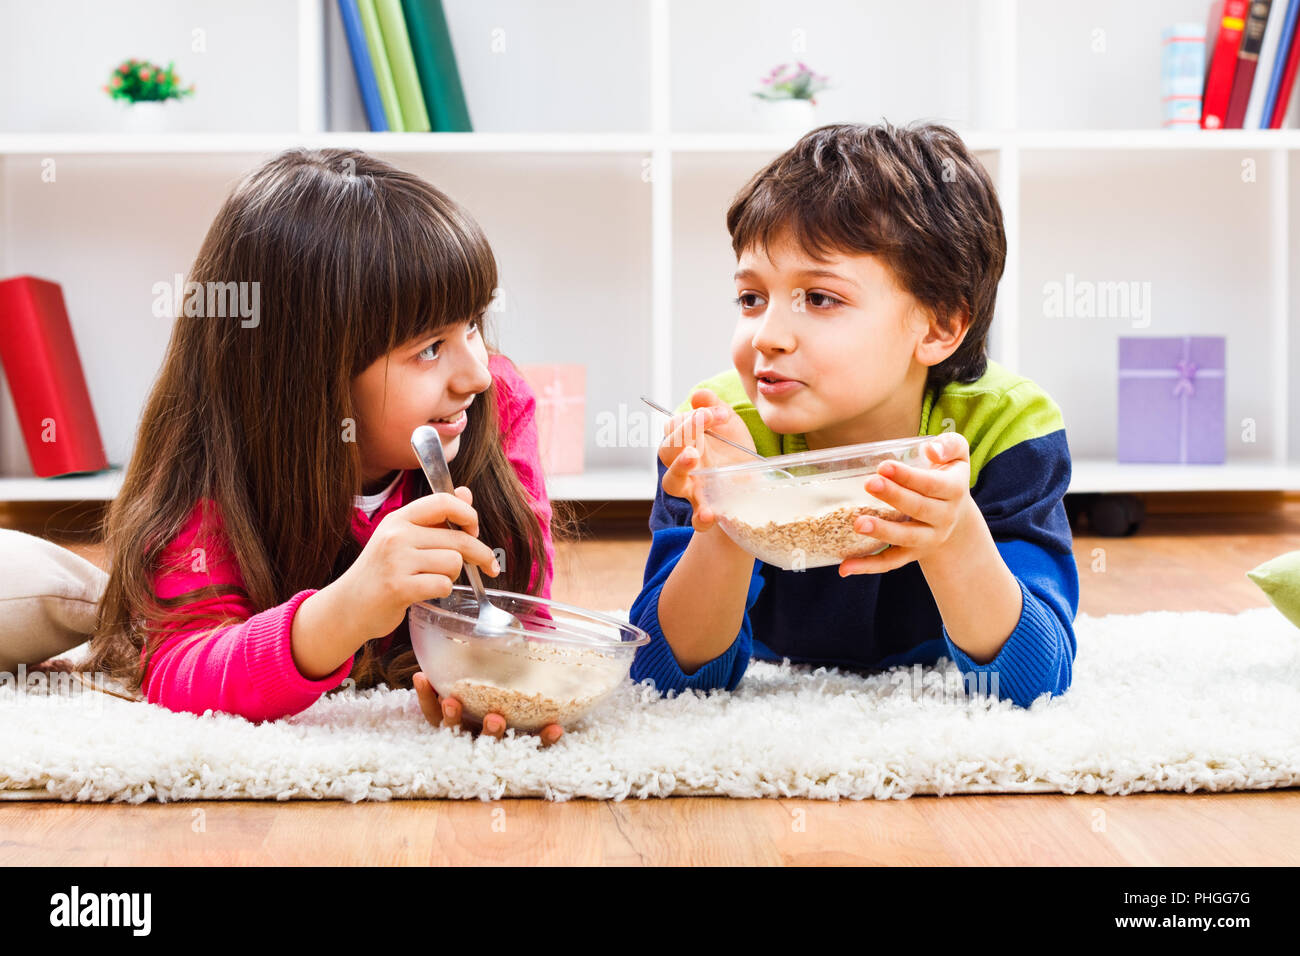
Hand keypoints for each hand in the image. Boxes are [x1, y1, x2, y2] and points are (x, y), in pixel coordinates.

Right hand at [327, 486, 501, 642]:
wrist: (348, 606)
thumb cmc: (381, 571)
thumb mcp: (402, 537)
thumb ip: (435, 517)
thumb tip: (466, 493)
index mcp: (399, 518)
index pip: (443, 501)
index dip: (468, 514)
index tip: (475, 531)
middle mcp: (397, 535)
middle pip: (458, 539)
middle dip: (479, 554)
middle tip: (488, 565)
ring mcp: (396, 561)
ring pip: (454, 562)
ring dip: (453, 575)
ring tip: (433, 579)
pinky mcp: (399, 588)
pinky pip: (443, 584)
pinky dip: (442, 590)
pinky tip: (426, 592)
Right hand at [412, 671, 564, 745]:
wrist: (537, 708)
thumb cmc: (502, 685)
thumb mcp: (484, 673)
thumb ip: (474, 656)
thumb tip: (471, 613)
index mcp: (461, 717)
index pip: (434, 712)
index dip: (426, 696)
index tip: (422, 677)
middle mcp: (477, 732)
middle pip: (459, 731)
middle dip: (453, 718)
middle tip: (453, 702)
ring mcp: (502, 742)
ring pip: (494, 743)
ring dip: (492, 732)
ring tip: (496, 719)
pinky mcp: (529, 745)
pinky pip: (537, 744)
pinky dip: (545, 737)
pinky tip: (556, 727)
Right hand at [659, 389, 756, 532]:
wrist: (752, 481)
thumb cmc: (733, 448)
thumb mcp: (729, 423)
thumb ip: (714, 406)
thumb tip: (699, 394)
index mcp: (686, 441)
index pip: (674, 426)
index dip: (690, 418)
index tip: (717, 414)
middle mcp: (683, 464)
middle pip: (666, 451)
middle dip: (679, 437)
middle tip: (698, 425)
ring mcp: (693, 487)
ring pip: (672, 482)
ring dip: (679, 469)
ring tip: (692, 458)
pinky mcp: (707, 508)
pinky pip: (696, 518)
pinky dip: (700, 518)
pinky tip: (708, 514)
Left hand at [838, 433, 975, 575]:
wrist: (957, 517)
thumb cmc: (947, 478)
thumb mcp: (958, 457)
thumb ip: (950, 445)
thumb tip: (931, 449)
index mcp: (953, 491)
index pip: (932, 484)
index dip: (908, 476)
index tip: (884, 466)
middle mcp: (943, 518)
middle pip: (918, 509)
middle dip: (894, 496)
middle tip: (869, 483)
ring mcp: (927, 538)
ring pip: (906, 538)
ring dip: (882, 532)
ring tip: (858, 523)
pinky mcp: (911, 554)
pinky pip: (890, 562)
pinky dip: (868, 566)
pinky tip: (845, 567)